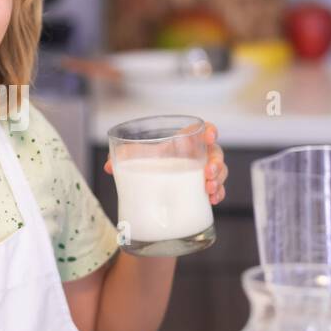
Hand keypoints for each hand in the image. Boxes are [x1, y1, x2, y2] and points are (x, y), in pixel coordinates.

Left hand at [105, 122, 226, 204]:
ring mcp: (202, 173)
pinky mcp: (203, 190)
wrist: (152, 186)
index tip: (209, 136)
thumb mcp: (138, 157)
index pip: (203, 130)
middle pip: (216, 153)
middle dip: (216, 162)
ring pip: (220, 172)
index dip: (210, 131)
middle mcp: (197, 155)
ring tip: (208, 190)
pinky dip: (218, 194)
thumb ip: (124, 157)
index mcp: (184, 141)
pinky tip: (212, 200)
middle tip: (207, 173)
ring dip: (218, 180)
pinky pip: (217, 190)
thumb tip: (109, 166)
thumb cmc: (150, 164)